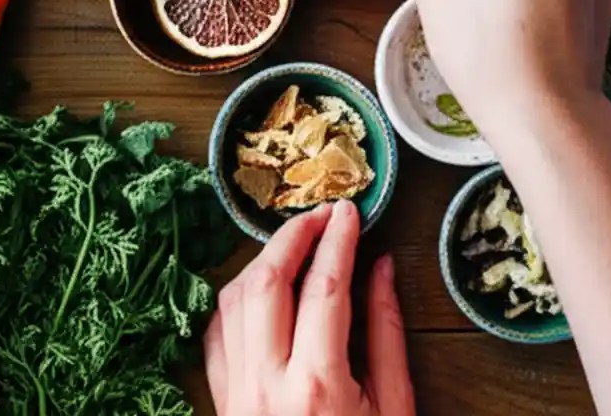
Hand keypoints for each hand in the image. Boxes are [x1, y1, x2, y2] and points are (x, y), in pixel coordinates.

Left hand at [204, 200, 414, 415]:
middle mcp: (266, 383)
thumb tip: (382, 267)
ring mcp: (236, 390)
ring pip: (235, 299)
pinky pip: (216, 330)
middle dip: (293, 236)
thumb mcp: (393, 405)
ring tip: (295, 246)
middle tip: (320, 215)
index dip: (338, 241)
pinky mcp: (220, 398)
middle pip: (267, 282)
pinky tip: (262, 287)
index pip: (325, 288)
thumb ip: (386, 333)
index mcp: (318, 386)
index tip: (349, 213)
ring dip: (263, 261)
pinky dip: (238, 298)